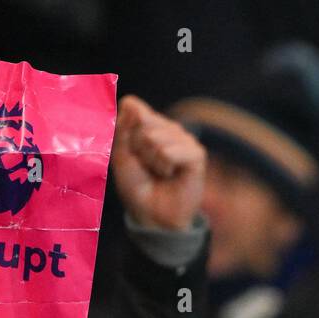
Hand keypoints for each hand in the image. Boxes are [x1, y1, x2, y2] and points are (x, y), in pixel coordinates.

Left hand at [111, 95, 205, 231]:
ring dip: (151, 161)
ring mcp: (185, 140)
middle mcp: (170, 129)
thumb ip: (123, 128)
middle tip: (146, 167)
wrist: (151, 215)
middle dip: (138, 149)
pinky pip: (170, 151)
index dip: (125, 135)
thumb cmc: (136, 187)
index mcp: (151, 125)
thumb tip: (130, 101)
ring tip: (159, 173)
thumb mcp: (121, 155)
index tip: (131, 154)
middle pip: (143, 123)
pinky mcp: (196, 154)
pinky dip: (164, 166)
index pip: (133, 109)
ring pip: (156, 138)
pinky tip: (171, 175)